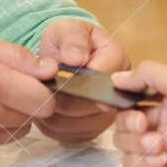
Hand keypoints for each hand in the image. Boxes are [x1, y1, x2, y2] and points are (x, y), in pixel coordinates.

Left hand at [35, 20, 127, 143]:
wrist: (61, 57)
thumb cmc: (66, 42)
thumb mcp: (66, 30)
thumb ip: (72, 40)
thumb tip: (77, 59)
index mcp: (118, 58)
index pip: (103, 79)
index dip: (79, 83)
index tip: (59, 80)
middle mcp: (120, 88)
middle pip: (94, 107)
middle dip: (66, 101)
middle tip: (46, 91)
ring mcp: (109, 112)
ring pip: (83, 125)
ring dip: (58, 116)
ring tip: (46, 99)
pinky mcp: (94, 128)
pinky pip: (75, 136)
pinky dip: (56, 128)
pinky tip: (48, 112)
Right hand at [109, 62, 166, 166]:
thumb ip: (147, 74)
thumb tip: (116, 79)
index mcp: (166, 102)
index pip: (130, 101)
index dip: (119, 102)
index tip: (112, 101)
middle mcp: (162, 124)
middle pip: (123, 125)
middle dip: (129, 126)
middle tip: (144, 126)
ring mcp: (162, 149)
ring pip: (126, 147)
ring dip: (137, 146)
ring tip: (160, 146)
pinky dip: (144, 163)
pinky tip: (164, 159)